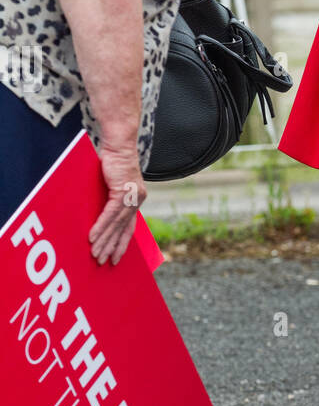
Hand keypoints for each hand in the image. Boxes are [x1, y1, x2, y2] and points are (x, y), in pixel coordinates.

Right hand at [89, 144, 145, 266]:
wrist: (119, 143)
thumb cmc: (113, 160)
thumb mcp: (113, 182)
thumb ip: (109, 196)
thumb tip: (99, 209)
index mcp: (136, 199)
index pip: (129, 226)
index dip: (122, 242)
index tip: (116, 256)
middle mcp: (137, 200)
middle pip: (124, 230)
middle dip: (113, 248)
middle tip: (104, 262)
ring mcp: (131, 197)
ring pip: (116, 225)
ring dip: (105, 241)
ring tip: (95, 255)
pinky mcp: (123, 192)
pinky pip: (110, 214)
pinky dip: (101, 227)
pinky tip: (93, 238)